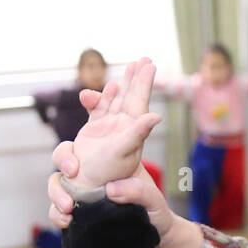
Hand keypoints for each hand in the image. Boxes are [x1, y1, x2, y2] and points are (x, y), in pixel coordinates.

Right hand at [48, 141, 173, 245]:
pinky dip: (57, 216)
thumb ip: (138, 190)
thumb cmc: (156, 211)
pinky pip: (58, 212)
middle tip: (71, 176)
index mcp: (107, 162)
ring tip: (68, 209)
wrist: (156, 235)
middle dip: (61, 165)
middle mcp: (92, 175)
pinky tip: (67, 222)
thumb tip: (111, 190)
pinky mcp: (79, 214)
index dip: (68, 152)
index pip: (81, 146)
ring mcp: (83, 194)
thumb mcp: (153, 197)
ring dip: (56, 195)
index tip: (74, 167)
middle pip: (63, 161)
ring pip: (56, 186)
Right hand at [63, 57, 160, 189]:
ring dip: (122, 84)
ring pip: (115, 100)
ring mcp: (109, 128)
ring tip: (131, 67)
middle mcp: (123, 127)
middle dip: (136, 78)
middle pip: (131, 96)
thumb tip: (156, 117)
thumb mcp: (125, 152)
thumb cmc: (109, 174)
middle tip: (144, 58)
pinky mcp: (94, 132)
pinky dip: (102, 98)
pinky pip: (99, 109)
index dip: (144, 82)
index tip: (150, 64)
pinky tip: (109, 87)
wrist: (91, 189)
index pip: (140, 100)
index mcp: (133, 129)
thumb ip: (137, 133)